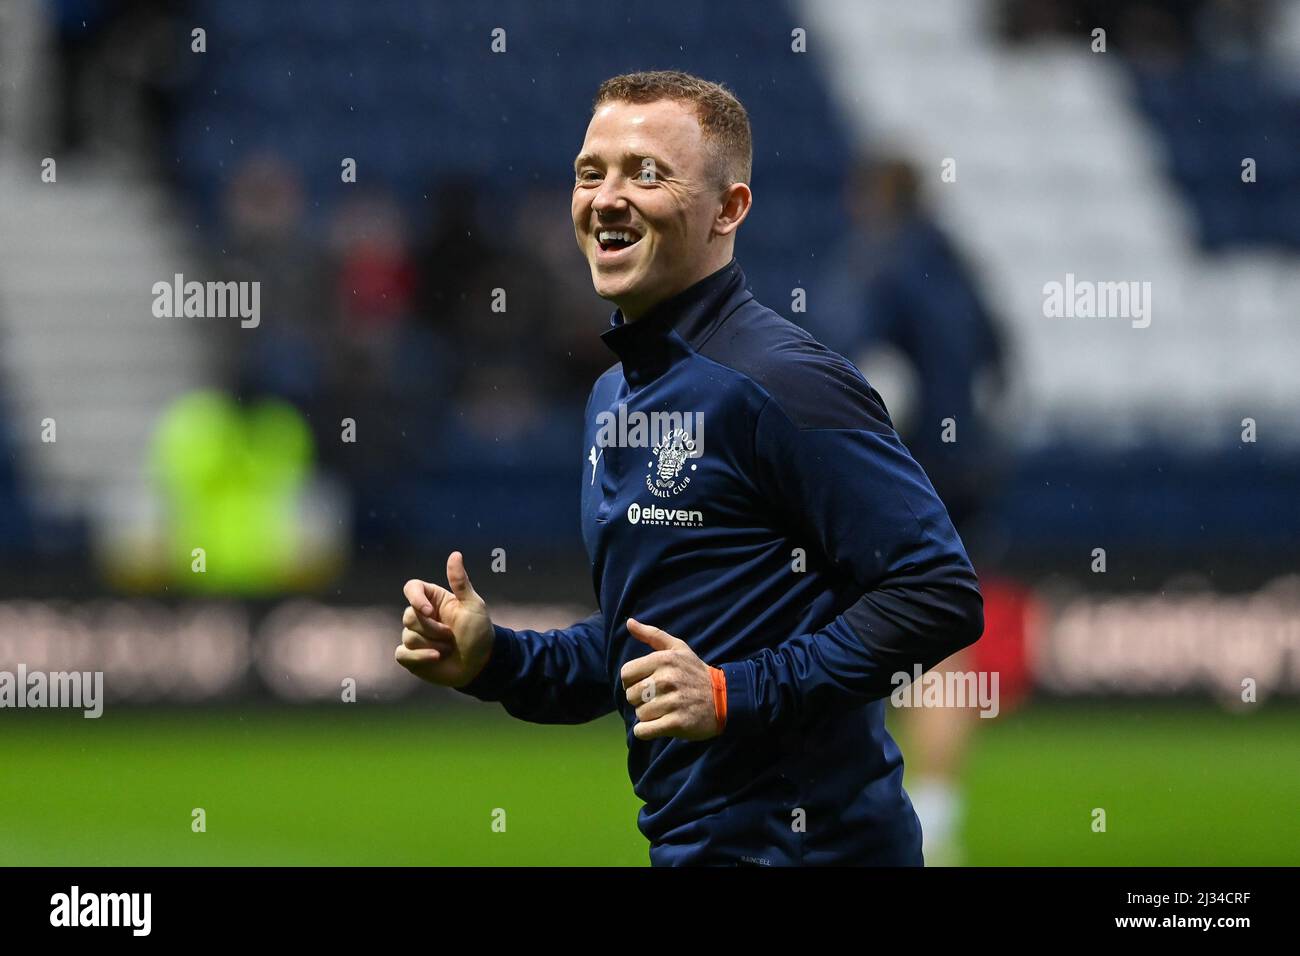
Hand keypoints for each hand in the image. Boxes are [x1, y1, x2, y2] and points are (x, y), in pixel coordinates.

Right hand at [396, 551, 493, 687]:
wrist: (480, 663)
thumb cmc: (478, 631)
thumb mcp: (473, 605)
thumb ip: (460, 581)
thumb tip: (455, 554)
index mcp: (433, 600)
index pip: (411, 588)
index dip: (415, 599)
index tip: (428, 611)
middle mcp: (421, 616)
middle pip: (408, 616)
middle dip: (432, 629)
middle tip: (452, 636)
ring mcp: (414, 636)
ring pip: (408, 637)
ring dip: (432, 644)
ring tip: (449, 648)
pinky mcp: (411, 656)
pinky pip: (402, 654)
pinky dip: (419, 657)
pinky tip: (436, 658)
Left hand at [619, 618, 720, 740]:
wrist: (725, 698)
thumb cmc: (695, 672)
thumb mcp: (678, 648)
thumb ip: (652, 634)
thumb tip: (629, 622)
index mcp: (663, 659)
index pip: (626, 674)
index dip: (633, 681)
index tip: (646, 683)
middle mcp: (666, 679)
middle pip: (631, 695)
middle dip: (642, 699)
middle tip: (659, 698)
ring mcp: (672, 702)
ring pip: (639, 714)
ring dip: (648, 716)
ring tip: (665, 710)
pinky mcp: (677, 723)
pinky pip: (644, 731)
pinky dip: (647, 731)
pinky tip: (659, 724)